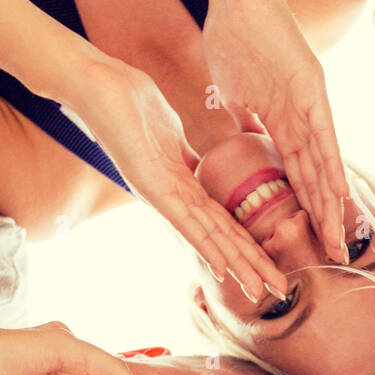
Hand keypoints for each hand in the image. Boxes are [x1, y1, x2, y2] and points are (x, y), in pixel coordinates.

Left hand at [64, 56, 287, 301]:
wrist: (94, 83)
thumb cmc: (128, 102)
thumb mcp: (169, 136)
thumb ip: (186, 158)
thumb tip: (201, 168)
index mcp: (179, 187)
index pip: (223, 222)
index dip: (249, 244)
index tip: (273, 263)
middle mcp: (171, 199)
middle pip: (221, 237)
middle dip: (251, 265)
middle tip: (280, 291)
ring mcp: (161, 194)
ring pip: (208, 236)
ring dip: (235, 265)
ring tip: (258, 291)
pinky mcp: (150, 185)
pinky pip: (183, 220)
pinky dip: (204, 245)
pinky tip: (221, 267)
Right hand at [203, 0, 348, 262]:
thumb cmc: (232, 37)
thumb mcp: (234, 94)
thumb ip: (242, 120)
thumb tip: (236, 137)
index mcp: (283, 123)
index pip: (297, 176)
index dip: (305, 210)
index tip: (309, 243)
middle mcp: (303, 119)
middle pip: (316, 179)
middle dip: (325, 219)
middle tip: (337, 257)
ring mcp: (308, 104)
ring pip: (323, 164)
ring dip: (331, 203)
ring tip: (341, 237)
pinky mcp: (310, 87)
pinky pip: (323, 132)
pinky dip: (331, 163)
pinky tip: (339, 193)